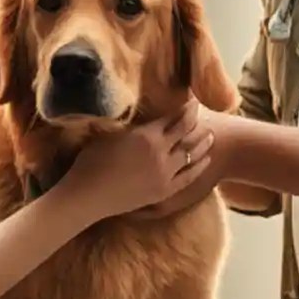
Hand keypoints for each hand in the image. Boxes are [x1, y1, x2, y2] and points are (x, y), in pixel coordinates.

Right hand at [60, 99, 214, 218]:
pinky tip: (206, 160)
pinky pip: (189, 177)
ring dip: (202, 143)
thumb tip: (143, 121)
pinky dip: (199, 166)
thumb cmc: (90, 163)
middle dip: (195, 122)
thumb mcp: (110, 136)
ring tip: (210, 135)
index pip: (174, 118)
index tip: (192, 102)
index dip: (185, 109)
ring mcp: (165, 174)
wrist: (88, 196)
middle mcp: (161, 153)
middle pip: (186, 133)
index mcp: (147, 135)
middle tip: (202, 114)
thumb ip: (132, 128)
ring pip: (191, 155)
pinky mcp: (164, 191)